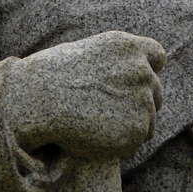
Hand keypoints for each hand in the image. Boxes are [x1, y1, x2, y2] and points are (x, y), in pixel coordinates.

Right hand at [4, 31, 165, 158]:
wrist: (35, 102)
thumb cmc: (51, 77)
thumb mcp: (86, 53)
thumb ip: (116, 62)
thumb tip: (136, 74)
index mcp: (129, 48)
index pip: (157, 56)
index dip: (147, 69)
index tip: (134, 81)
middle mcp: (142, 70)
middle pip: (156, 91)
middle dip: (138, 102)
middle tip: (108, 112)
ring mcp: (143, 99)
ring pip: (150, 119)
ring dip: (130, 124)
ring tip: (97, 126)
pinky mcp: (137, 129)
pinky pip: (138, 140)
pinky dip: (122, 143)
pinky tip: (96, 139)